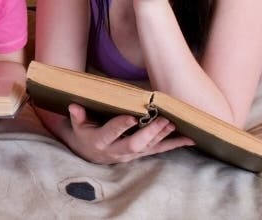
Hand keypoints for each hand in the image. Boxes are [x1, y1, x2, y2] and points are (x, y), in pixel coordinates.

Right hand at [61, 104, 193, 163]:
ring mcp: (129, 155)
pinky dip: (174, 145)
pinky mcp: (139, 155)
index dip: (121, 126)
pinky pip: (158, 150)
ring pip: (148, 148)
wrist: (87, 153)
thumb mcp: (76, 125)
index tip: (132, 117)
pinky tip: (188, 140)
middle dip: (150, 133)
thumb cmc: (83, 132)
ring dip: (162, 136)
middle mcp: (115, 151)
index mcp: (99, 141)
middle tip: (162, 120)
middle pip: (135, 145)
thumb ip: (77, 116)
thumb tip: (74, 106)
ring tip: (173, 123)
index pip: (110, 133)